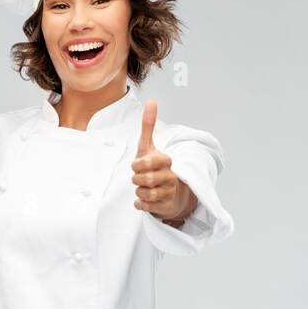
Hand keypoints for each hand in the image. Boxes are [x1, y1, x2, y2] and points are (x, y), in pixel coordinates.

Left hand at [131, 100, 196, 224]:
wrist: (170, 193)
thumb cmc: (156, 167)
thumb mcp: (150, 147)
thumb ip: (149, 126)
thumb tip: (151, 101)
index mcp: (166, 162)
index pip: (150, 161)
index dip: (139, 164)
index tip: (137, 165)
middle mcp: (170, 177)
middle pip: (146, 179)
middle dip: (136, 179)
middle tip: (138, 178)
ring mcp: (168, 193)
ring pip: (145, 193)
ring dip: (139, 191)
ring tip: (143, 188)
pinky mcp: (164, 207)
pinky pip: (144, 206)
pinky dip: (139, 203)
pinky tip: (142, 199)